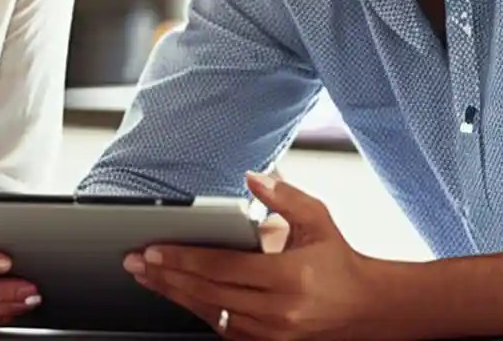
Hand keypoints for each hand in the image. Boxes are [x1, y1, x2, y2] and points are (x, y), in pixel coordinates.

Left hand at [125, 172, 385, 339]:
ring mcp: (273, 334)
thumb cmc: (338, 261)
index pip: (223, 268)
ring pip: (211, 314)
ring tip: (148, 278)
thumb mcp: (318, 219)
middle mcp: (280, 311)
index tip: (154, 249)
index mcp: (291, 277)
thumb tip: (253, 177)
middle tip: (136, 262)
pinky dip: (198, 311)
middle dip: (167, 277)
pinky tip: (179, 296)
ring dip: (175, 296)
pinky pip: (224, 329)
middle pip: (208, 294)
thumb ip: (284, 196)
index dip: (184, 258)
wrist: (366, 309)